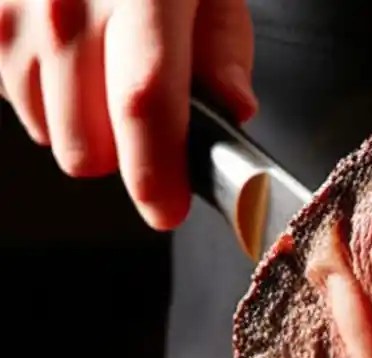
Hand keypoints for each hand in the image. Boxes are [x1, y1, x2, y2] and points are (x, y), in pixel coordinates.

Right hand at [0, 0, 255, 229]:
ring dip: (84, 128)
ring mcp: (19, 5)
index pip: (144, 98)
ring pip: (48, 130)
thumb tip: (234, 110)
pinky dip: (47, 98)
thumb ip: (225, 49)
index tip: (167, 209)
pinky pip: (14, 98)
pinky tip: (72, 64)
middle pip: (87, 138)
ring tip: (108, 81)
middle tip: (151, 129)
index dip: (155, 168)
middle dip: (127, 158)